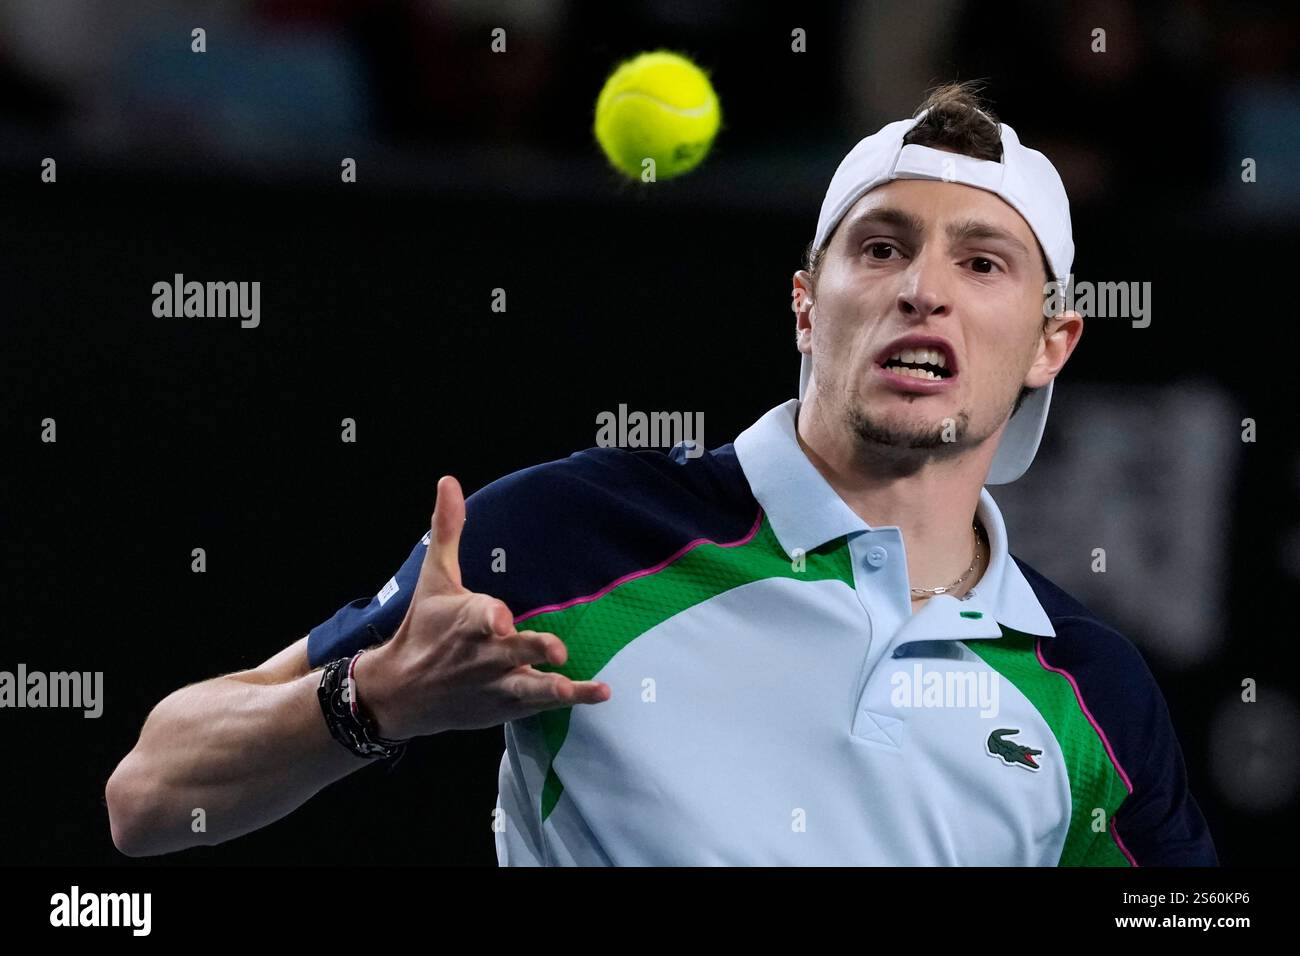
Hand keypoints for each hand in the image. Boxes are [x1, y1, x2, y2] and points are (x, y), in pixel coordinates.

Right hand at [354, 476, 609, 739]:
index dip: (488, 617)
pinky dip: (572, 698)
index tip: (500, 619)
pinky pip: (540, 703)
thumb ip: (449, 530)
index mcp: (463, 621)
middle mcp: (479, 655)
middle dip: (531, 649)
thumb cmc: (423, 628)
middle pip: (509, 651)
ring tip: (573, 685)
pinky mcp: (505, 705)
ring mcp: (493, 684)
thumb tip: (449, 480)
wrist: (400, 693)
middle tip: (557, 650)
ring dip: (551, 687)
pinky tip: (601, 691)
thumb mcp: (434, 579)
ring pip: (526, 685)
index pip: (477, 616)